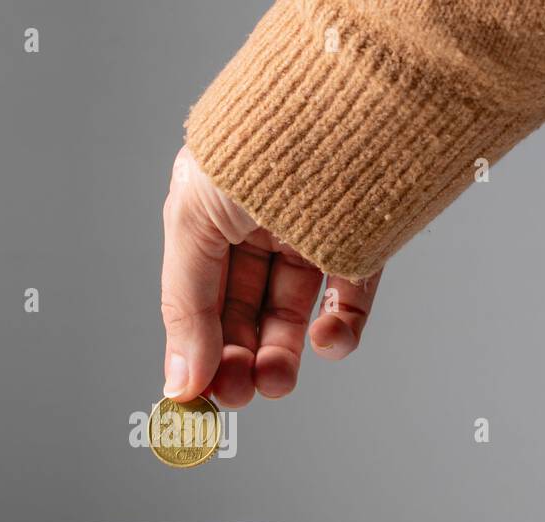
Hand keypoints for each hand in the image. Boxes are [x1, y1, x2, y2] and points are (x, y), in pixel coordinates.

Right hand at [160, 146, 382, 406]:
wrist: (345, 101)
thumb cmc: (259, 141)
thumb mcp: (195, 222)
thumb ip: (185, 308)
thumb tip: (180, 383)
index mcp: (208, 213)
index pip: (197, 297)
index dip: (197, 347)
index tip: (197, 396)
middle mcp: (258, 225)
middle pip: (244, 313)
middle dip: (239, 360)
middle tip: (237, 396)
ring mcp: (312, 234)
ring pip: (293, 315)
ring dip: (283, 357)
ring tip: (276, 383)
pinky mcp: (365, 243)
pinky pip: (349, 300)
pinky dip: (339, 330)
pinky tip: (327, 341)